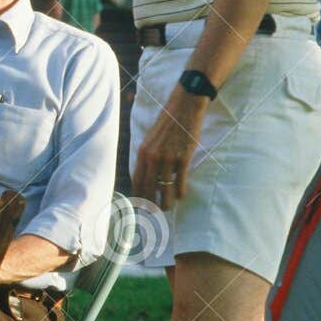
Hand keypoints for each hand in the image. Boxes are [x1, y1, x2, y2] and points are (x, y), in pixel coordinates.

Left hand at [131, 87, 206, 211]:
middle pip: (147, 186)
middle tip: (152, 212)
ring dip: (165, 201)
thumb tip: (149, 174)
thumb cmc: (168, 122)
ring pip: (164, 188)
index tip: (138, 205)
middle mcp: (152, 157)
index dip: (137, 194)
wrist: (184, 107)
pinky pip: (180, 181)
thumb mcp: (151, 138)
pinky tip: (180, 197)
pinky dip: (179, 191)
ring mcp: (167, 158)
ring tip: (166, 208)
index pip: (136, 179)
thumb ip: (148, 155)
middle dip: (148, 202)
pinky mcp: (183, 158)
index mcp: (142, 152)